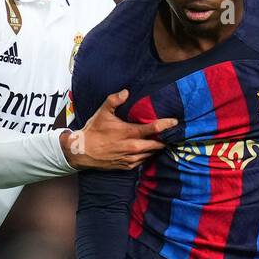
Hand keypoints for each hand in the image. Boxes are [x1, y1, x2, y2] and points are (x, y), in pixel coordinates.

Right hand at [62, 89, 176, 170]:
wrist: (82, 152)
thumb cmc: (93, 132)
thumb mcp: (102, 112)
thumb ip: (114, 100)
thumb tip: (126, 91)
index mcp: (129, 133)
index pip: (153, 128)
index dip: (166, 125)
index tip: (175, 122)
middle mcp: (132, 147)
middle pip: (157, 144)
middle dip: (165, 139)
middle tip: (172, 134)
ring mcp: (130, 159)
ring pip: (151, 154)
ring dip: (157, 148)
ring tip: (163, 141)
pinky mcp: (127, 166)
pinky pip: (143, 161)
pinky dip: (147, 155)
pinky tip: (149, 149)